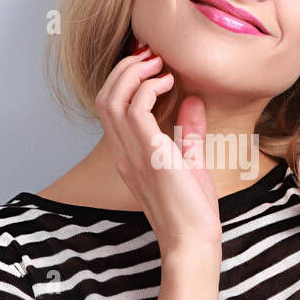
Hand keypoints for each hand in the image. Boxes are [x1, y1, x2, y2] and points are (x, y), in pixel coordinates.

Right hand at [96, 46, 222, 254]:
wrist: (193, 242)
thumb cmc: (193, 211)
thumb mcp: (191, 164)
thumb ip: (189, 133)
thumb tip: (193, 101)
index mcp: (129, 155)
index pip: (111, 108)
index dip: (124, 80)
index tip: (151, 65)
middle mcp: (124, 153)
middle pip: (105, 98)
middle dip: (125, 69)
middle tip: (152, 57)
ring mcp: (132, 155)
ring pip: (112, 99)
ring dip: (133, 74)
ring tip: (157, 64)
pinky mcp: (150, 155)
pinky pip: (135, 110)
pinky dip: (148, 88)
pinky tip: (168, 84)